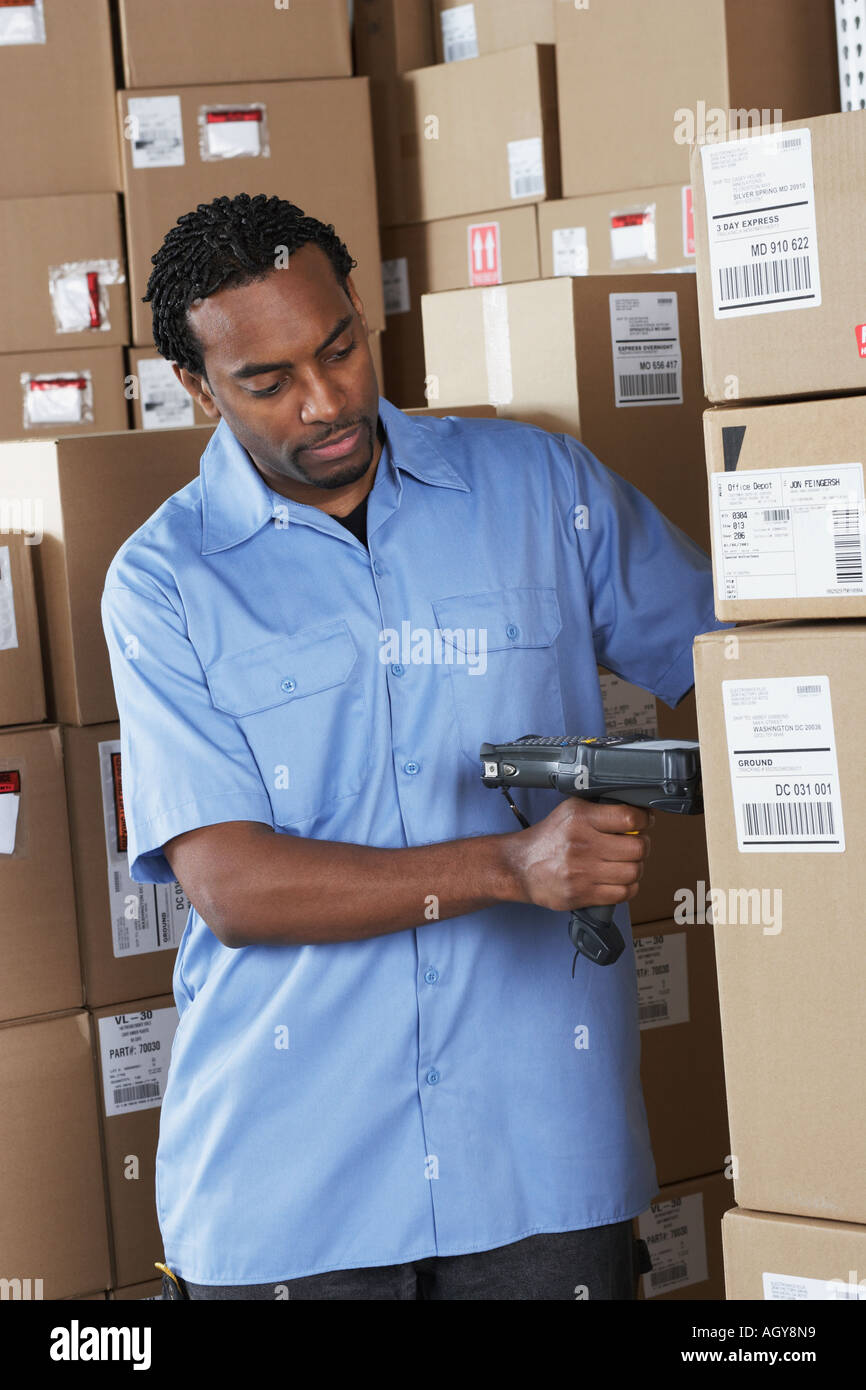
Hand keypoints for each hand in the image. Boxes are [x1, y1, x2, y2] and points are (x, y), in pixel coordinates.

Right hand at [503, 798, 653, 912]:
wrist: (519, 867)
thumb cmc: (548, 838)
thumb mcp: (570, 811)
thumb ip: (601, 809)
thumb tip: (638, 810)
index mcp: (580, 818)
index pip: (629, 818)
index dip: (645, 821)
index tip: (645, 822)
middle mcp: (581, 844)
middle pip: (637, 847)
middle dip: (642, 845)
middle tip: (636, 844)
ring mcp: (582, 871)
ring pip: (633, 872)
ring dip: (635, 867)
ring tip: (626, 863)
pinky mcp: (582, 894)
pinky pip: (623, 893)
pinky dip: (627, 887)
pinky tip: (618, 880)